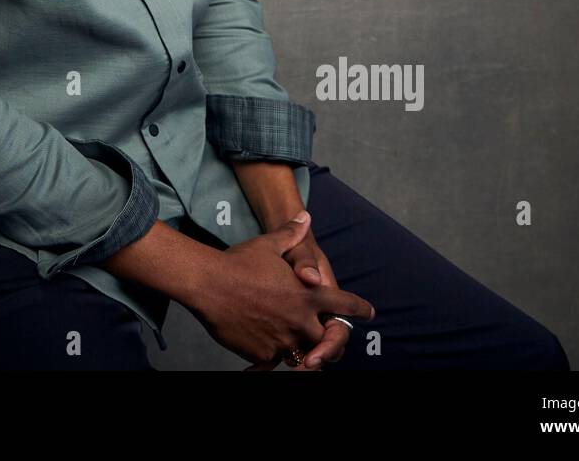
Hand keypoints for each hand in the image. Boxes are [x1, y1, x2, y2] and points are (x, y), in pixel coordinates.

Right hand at [186, 214, 374, 368]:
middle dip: (324, 339)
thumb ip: (291, 234)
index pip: (344, 305)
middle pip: (326, 339)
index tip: (370, 313)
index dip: (359, 309)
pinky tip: (258, 347)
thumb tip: (305, 217)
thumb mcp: (269, 245)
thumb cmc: (239, 262)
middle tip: (318, 338)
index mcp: (307, 294)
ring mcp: (283, 340)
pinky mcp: (264, 354)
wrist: (208, 284)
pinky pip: (274, 361)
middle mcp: (300, 320)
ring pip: (301, 354)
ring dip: (297, 349)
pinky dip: (269, 356)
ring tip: (287, 342)